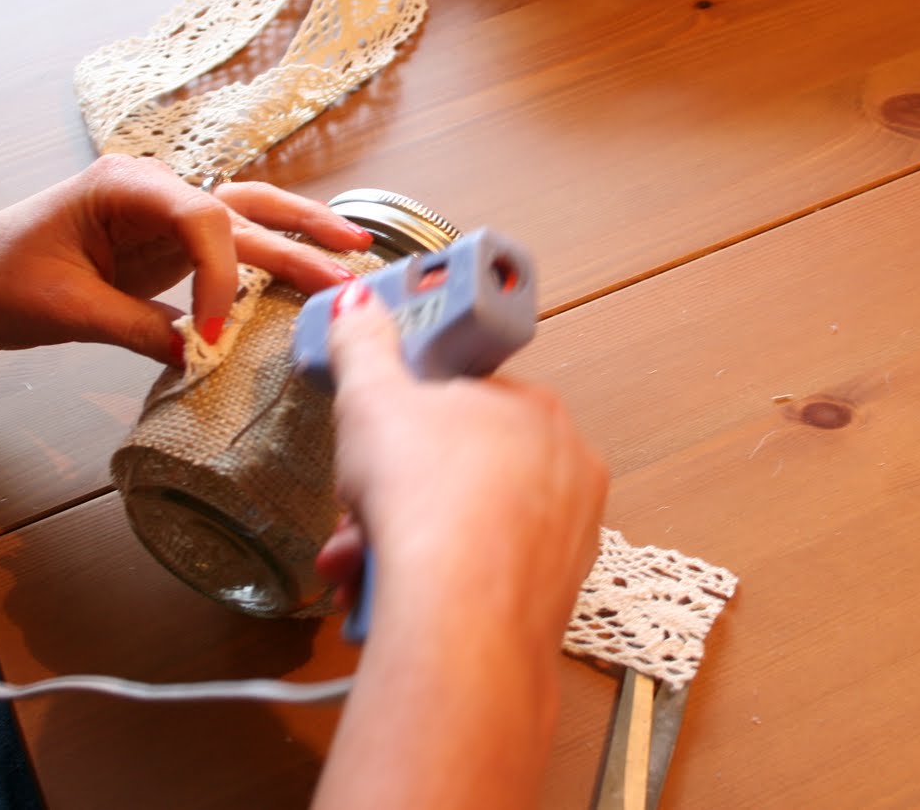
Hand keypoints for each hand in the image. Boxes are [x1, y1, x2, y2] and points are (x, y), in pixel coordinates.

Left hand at [0, 154, 370, 365]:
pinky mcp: (167, 247)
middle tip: (351, 262)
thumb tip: (202, 353)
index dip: (223, 275)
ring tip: (354, 249)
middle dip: (300, 235)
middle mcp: (153, 190)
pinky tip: (307, 276)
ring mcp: (163, 217)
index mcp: (124, 185)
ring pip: (246, 218)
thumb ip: (138, 327)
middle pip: (242, 207)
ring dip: (299, 235)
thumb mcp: (64, 309)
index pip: (202, 219)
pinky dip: (269, 262)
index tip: (216, 331)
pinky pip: (230, 250)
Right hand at [309, 284, 606, 809]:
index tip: (372, 447)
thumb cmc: (426, 497)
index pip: (465, 400)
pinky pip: (483, 578)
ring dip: (401, 543)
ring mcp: (566, 535)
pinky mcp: (553, 596)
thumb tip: (359, 304)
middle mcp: (565, 466)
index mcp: (533, 407)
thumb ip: (363, 346)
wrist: (460, 615)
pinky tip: (390, 599)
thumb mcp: (370, 399)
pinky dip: (436, 584)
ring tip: (355, 566)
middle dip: (393, 496)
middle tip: (352, 515)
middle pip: (461, 471)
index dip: (405, 424)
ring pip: (468, 528)